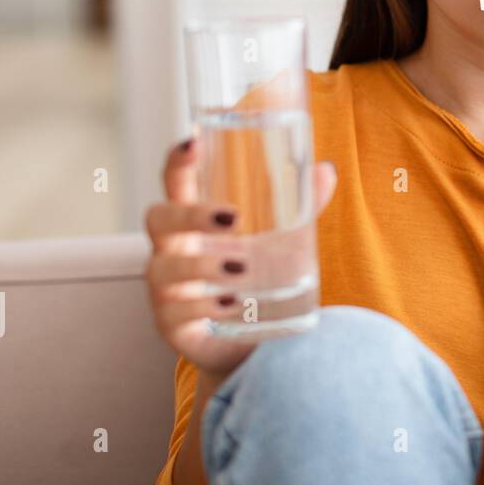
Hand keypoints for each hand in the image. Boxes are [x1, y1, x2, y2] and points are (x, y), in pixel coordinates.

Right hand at [144, 137, 336, 378]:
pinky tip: (234, 305)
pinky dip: (205, 306)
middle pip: (158, 220)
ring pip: (164, 268)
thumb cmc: (257, 279)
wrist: (251, 343)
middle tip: (234, 217)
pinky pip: (176, 312)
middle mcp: (171, 250)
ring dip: (204, 265)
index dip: (178, 161)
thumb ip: (301, 206)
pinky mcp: (172, 326)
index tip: (194, 141)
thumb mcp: (280, 241)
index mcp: (192, 223)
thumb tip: (325, 171)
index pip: (174, 183)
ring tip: (243, 267)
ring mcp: (166, 289)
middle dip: (191, 214)